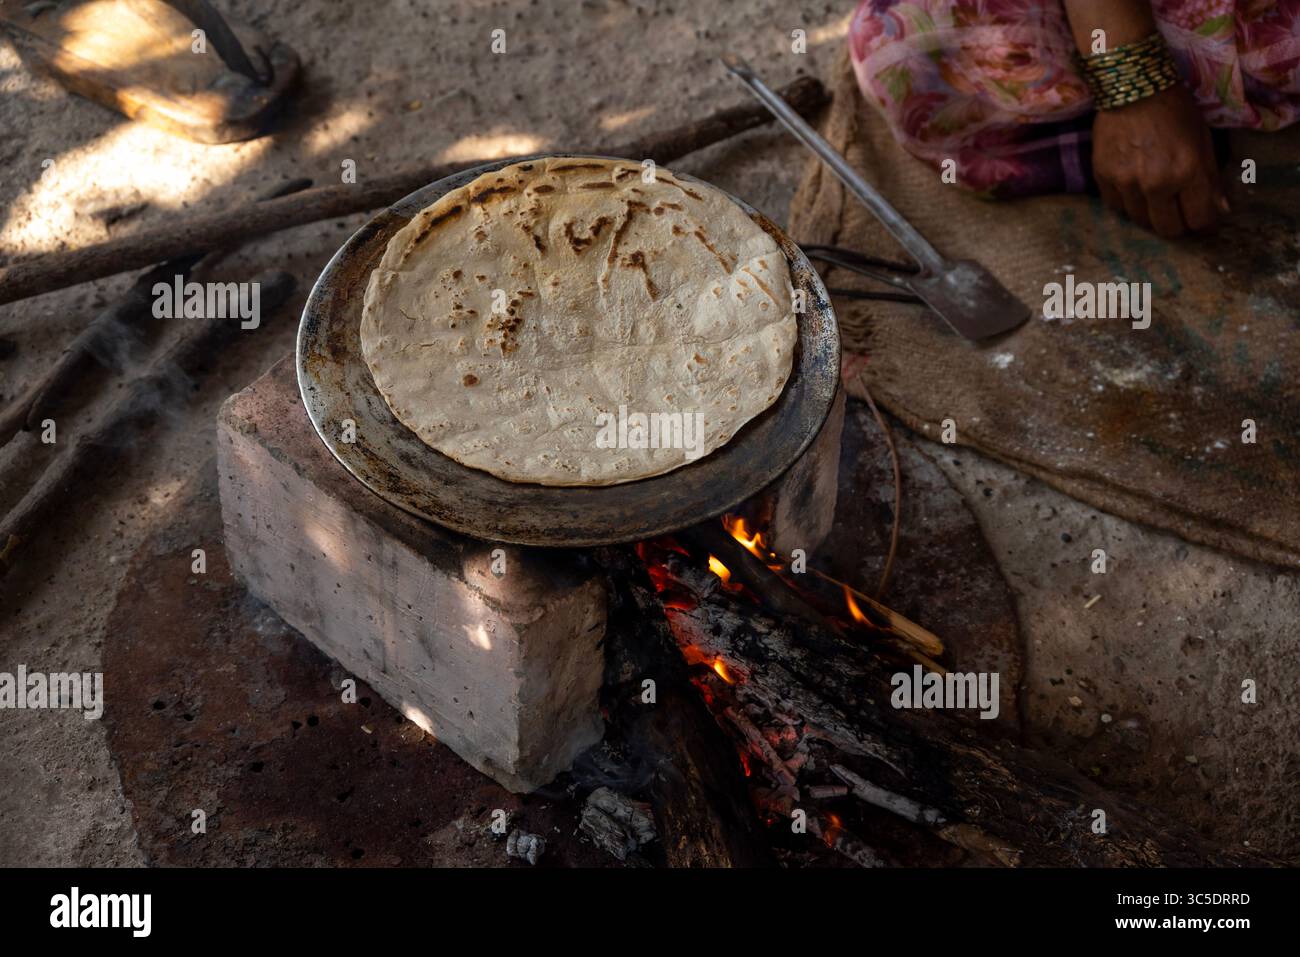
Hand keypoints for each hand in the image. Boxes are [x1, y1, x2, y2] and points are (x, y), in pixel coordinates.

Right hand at [1092, 84, 1228, 237]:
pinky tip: (1134, 189)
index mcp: (1188, 171)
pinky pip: (1117, 207)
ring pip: (1140, 221)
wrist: (1132, 87)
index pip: (1199, 219)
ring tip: (1155, 199)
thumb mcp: (1202, 139)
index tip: (1202, 217)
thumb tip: (1220, 210)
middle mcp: (1156, 183)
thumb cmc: (1175, 109)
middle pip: (1168, 228)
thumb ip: (1210, 178)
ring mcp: (1126, 183)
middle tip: (1178, 213)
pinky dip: (1127, 203)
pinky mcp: (1103, 178)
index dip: (1203, 223)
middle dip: (1177, 224)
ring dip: (1150, 214)